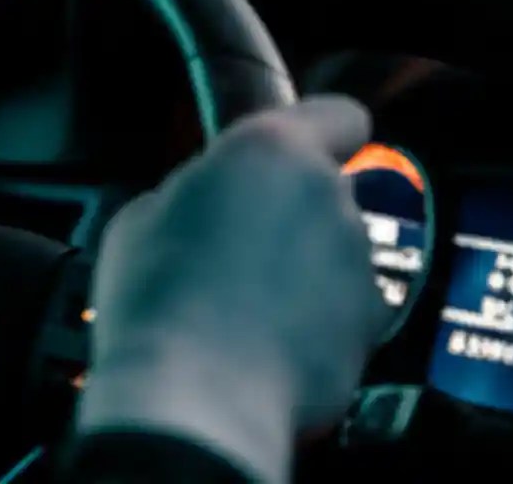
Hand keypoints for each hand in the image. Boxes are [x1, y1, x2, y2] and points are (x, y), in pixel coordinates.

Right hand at [78, 96, 386, 482]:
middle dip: (292, 215)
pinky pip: (344, 310)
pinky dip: (318, 325)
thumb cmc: (156, 298)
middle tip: (235, 250)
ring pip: (336, 253)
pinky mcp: (370, 324)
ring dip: (305, 271)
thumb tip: (210, 205)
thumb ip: (196, 192)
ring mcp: (357, 262)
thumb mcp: (142, 218)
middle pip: (325, 191)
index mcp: (271, 151)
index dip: (322, 134)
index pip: (338, 115)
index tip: (297, 158)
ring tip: (246, 311)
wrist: (197, 396)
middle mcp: (328, 195)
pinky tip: (270, 349)